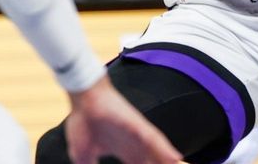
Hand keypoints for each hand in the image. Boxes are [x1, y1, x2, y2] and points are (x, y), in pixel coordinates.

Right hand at [63, 76, 180, 163]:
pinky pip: (155, 138)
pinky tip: (174, 158)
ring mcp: (138, 136)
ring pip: (159, 154)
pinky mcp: (138, 126)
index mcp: (124, 152)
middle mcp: (134, 146)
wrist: (83, 100)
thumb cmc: (83, 123)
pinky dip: (165, 149)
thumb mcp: (84, 156)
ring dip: (165, 161)